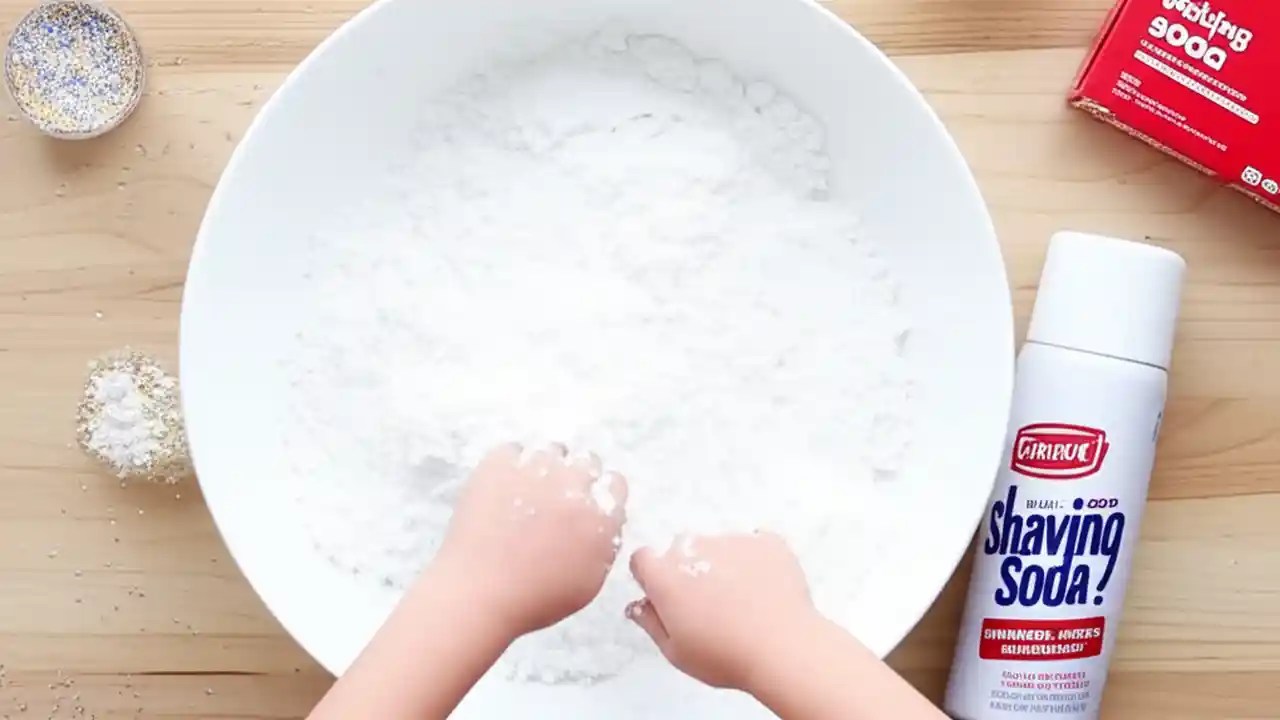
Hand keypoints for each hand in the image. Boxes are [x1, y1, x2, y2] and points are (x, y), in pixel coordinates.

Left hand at [439, 442, 628, 638]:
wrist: (478, 593)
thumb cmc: (537, 598)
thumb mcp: (591, 579)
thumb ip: (605, 540)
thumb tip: (601, 517)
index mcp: (601, 512)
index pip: (614, 483)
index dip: (599, 494)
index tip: (584, 506)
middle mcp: (574, 482)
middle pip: (586, 461)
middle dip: (576, 478)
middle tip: (555, 500)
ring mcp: (536, 467)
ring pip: (550, 451)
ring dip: (546, 467)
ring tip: (527, 492)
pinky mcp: (500, 462)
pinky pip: (513, 450)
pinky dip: (512, 465)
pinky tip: (504, 488)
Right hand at [627, 532, 815, 690]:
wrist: (783, 648)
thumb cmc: (724, 656)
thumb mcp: (675, 652)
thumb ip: (650, 623)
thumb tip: (638, 605)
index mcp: (666, 575)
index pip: (642, 559)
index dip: (651, 578)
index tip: (666, 598)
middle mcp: (695, 547)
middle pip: (682, 550)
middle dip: (688, 570)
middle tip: (709, 604)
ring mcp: (732, 539)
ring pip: (718, 546)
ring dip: (723, 564)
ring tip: (743, 601)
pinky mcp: (766, 541)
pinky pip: (754, 544)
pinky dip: (755, 560)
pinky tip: (764, 588)